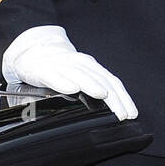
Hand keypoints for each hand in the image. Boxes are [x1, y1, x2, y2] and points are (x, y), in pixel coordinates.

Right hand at [1, 24, 137, 120]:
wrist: (33, 52)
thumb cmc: (60, 67)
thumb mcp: (80, 74)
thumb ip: (95, 86)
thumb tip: (114, 106)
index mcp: (90, 66)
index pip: (111, 81)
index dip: (123, 97)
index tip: (131, 113)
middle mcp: (78, 63)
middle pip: (99, 80)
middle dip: (113, 98)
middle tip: (122, 113)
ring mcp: (61, 65)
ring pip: (79, 75)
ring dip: (91, 85)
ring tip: (102, 95)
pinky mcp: (44, 70)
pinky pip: (54, 76)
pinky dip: (63, 82)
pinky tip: (71, 88)